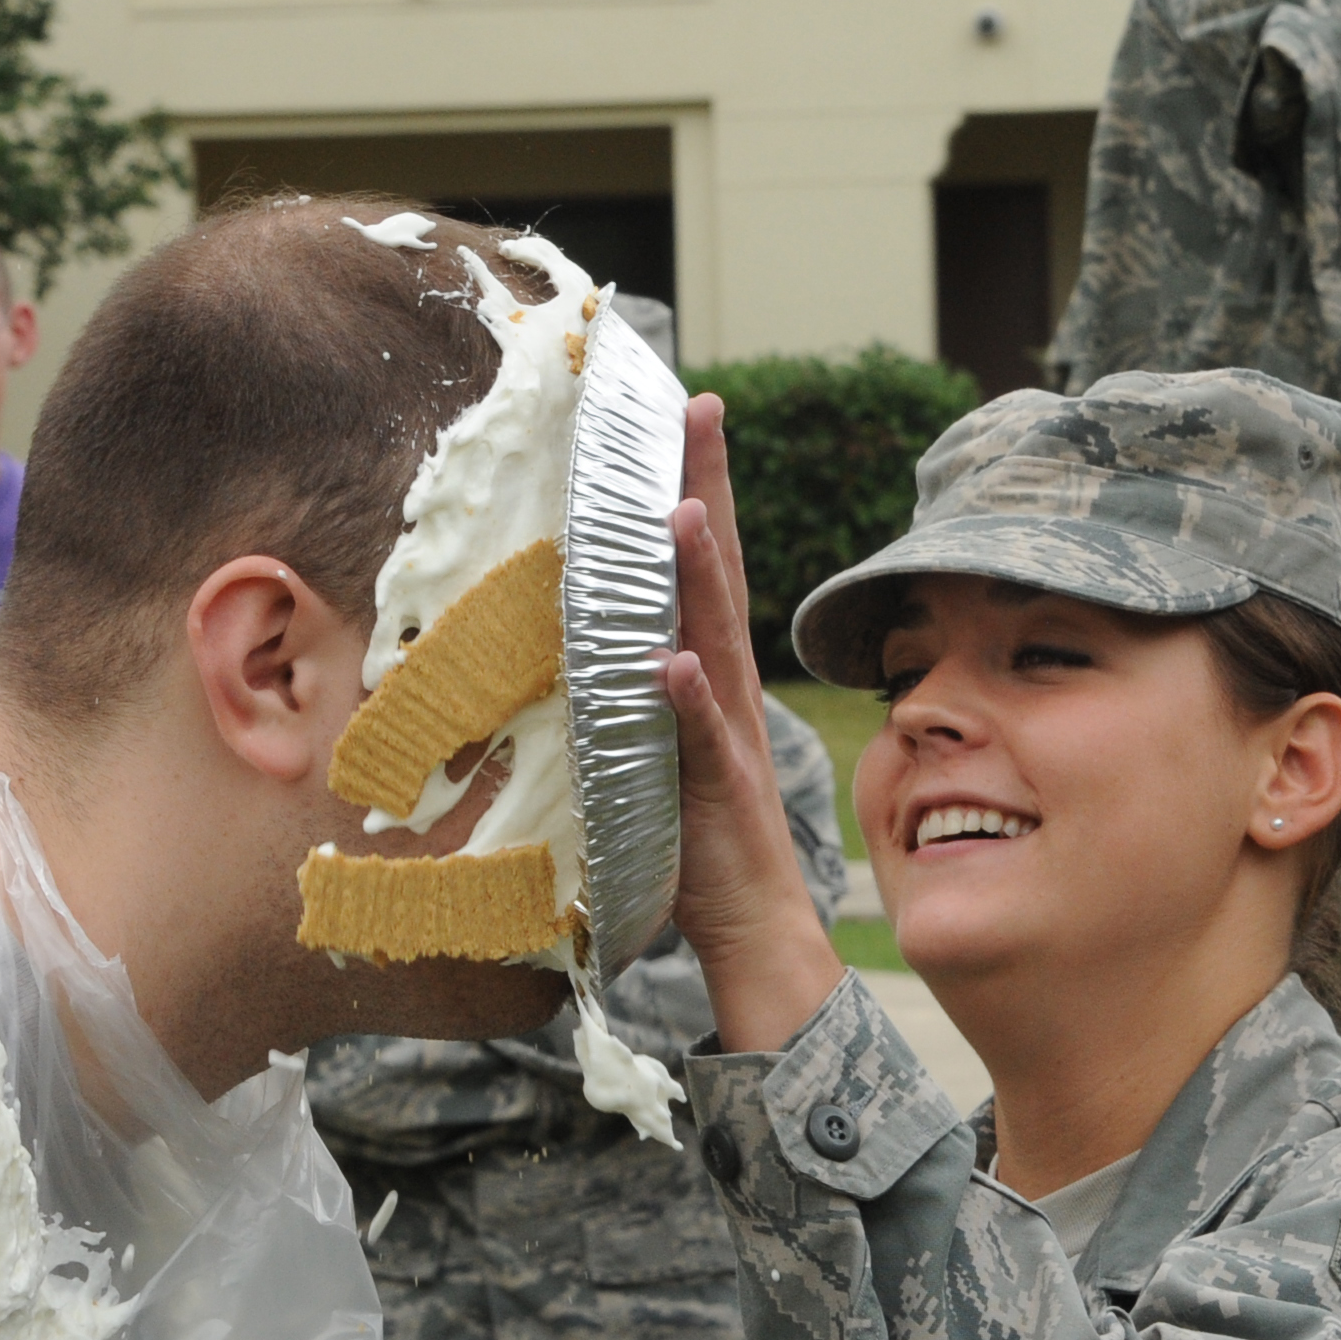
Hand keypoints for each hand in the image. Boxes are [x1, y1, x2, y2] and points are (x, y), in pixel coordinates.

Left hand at [660, 397, 848, 1057]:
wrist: (754, 928)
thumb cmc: (697, 842)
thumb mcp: (651, 748)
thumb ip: (629, 693)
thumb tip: (586, 638)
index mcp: (708, 673)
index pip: (702, 565)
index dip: (696, 485)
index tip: (682, 413)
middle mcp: (726, 689)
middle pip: (721, 573)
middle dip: (710, 487)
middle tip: (700, 411)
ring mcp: (728, 737)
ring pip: (714, 641)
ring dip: (700, 577)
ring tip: (683, 511)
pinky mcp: (719, 792)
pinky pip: (703, 741)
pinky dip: (689, 701)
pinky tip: (674, 663)